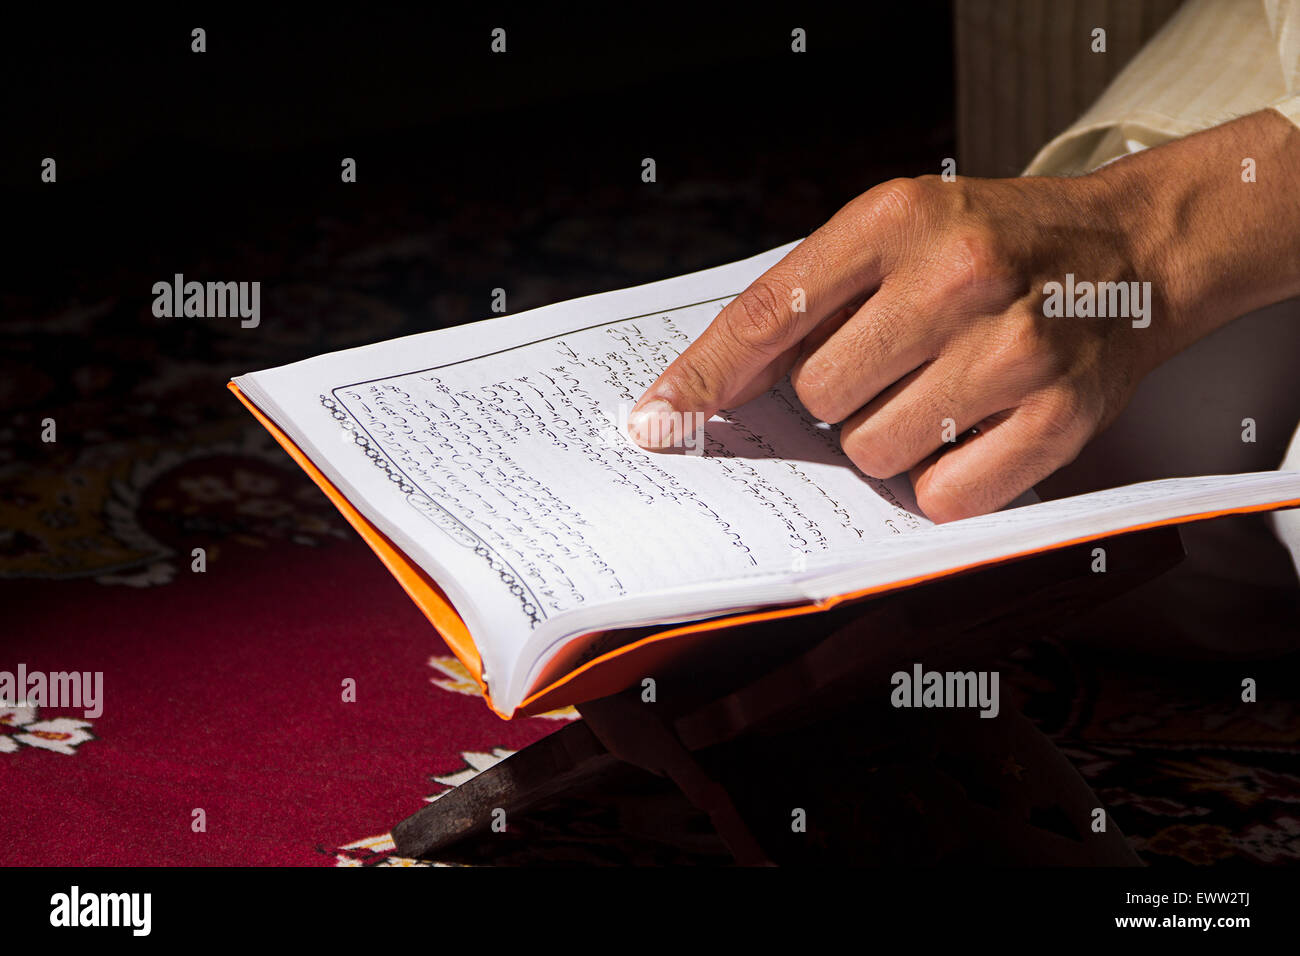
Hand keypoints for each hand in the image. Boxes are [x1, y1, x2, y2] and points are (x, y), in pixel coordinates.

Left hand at [628, 109, 1299, 521]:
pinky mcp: (1058, 418)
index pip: (771, 312)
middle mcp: (956, 276)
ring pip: (873, 453)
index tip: (657, 420)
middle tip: (888, 368)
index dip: (702, 376)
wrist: (1131, 253)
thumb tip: (709, 390)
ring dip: (886, 440)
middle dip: (836, 399)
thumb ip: (812, 296)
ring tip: (937, 394)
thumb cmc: (993, 246)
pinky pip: (943, 496)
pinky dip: (939, 481)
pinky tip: (968, 434)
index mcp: (898, 219)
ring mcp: (1012, 350)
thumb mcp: (899, 230)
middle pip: (820, 397)